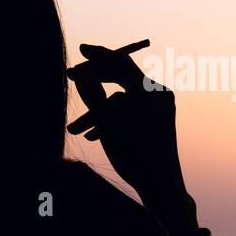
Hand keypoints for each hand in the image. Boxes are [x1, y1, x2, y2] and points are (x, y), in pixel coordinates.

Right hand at [66, 42, 187, 206]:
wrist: (162, 186)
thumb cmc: (134, 157)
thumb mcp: (107, 125)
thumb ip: (94, 96)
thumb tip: (81, 74)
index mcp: (149, 91)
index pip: (120, 62)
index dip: (98, 55)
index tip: (80, 49)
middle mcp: (159, 93)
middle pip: (122, 77)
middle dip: (94, 83)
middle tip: (73, 77)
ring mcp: (162, 106)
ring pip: (123, 100)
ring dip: (99, 112)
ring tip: (75, 130)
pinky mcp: (161, 118)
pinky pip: (133, 110)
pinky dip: (115, 119)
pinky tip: (94, 137)